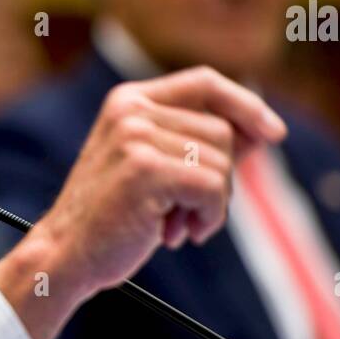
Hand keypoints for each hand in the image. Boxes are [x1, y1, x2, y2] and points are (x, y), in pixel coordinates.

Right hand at [0, 66, 285, 338]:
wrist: (65, 256)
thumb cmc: (111, 219)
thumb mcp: (155, 171)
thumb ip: (198, 145)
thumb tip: (263, 132)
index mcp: (129, 101)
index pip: (205, 83)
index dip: (245, 104)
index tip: (274, 133)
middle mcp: (131, 110)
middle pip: (222, 131)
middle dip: (221, 177)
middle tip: (187, 212)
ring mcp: (135, 136)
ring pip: (221, 162)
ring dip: (213, 204)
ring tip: (177, 224)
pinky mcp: (144, 169)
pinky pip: (212, 187)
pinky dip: (208, 218)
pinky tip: (178, 234)